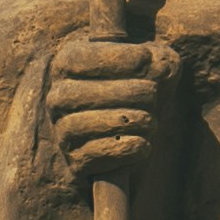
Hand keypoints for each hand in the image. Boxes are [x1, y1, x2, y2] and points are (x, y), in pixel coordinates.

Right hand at [43, 33, 164, 186]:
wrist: (137, 133)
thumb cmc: (144, 90)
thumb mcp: (157, 69)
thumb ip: (161, 61)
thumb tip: (159, 65)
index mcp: (68, 65)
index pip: (79, 59)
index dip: (116, 58)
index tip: (146, 59)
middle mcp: (58, 98)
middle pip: (84, 94)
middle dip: (130, 92)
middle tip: (152, 94)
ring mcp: (64, 131)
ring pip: (94, 125)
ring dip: (135, 121)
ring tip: (149, 120)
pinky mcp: (77, 161)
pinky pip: (103, 155)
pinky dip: (131, 147)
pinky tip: (142, 141)